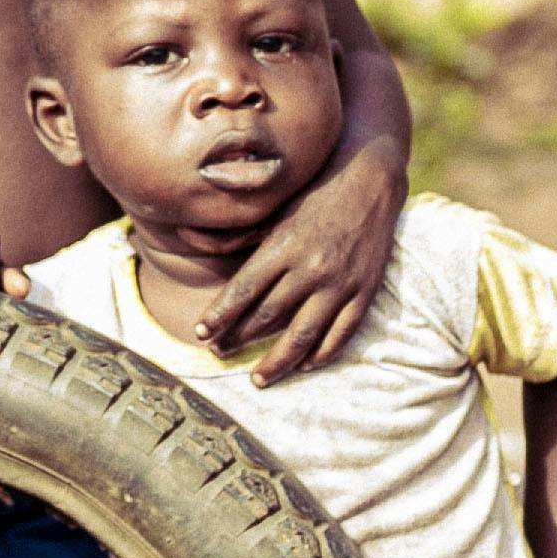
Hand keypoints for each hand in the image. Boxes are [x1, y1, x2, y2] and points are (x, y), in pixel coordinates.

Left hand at [198, 137, 401, 381]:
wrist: (370, 178)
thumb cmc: (314, 190)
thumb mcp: (274, 207)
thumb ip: (235, 232)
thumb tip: (186, 236)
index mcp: (284, 245)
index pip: (243, 290)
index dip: (220, 315)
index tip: (201, 333)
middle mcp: (310, 267)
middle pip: (269, 316)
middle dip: (239, 339)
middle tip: (218, 353)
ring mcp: (340, 282)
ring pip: (304, 334)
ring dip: (279, 361)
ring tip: (259, 379)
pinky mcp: (364, 290)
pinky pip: (342, 332)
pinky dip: (323, 353)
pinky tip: (306, 364)